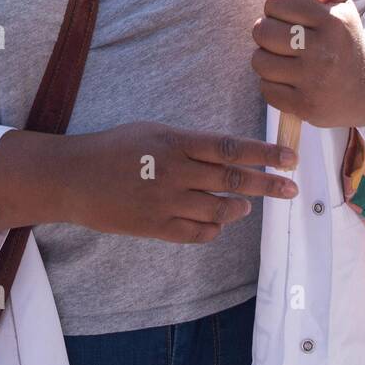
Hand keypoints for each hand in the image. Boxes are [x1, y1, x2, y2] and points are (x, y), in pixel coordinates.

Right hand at [0, 119, 299, 241]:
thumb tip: (230, 155)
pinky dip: (214, 229)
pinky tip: (217, 222)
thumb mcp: (153, 131)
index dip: (265, 154)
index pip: (232, 148)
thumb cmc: (115, 148)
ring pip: (220, 211)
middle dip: (269, 184)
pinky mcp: (156, 228)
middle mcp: (175, 172)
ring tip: (245, 206)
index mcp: (175, 142)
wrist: (73, 178)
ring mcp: (166, 203)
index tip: (290, 159)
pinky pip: (199, 233)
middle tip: (291, 188)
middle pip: (234, 180)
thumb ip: (191, 144)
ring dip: (239, 208)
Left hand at [251, 0, 364, 129]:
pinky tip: (289, 80)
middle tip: (282, 37)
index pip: (276, 2)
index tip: (286, 13)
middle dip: (267, 32)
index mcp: (331, 21)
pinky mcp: (306, 107)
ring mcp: (314, 82)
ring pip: (259, 61)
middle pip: (262, 31)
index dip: (275, 6)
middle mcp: (324, 51)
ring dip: (266, 59)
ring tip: (285, 58)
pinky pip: (265, 89)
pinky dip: (271, 84)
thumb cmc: (344, 38)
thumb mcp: (339, 2)